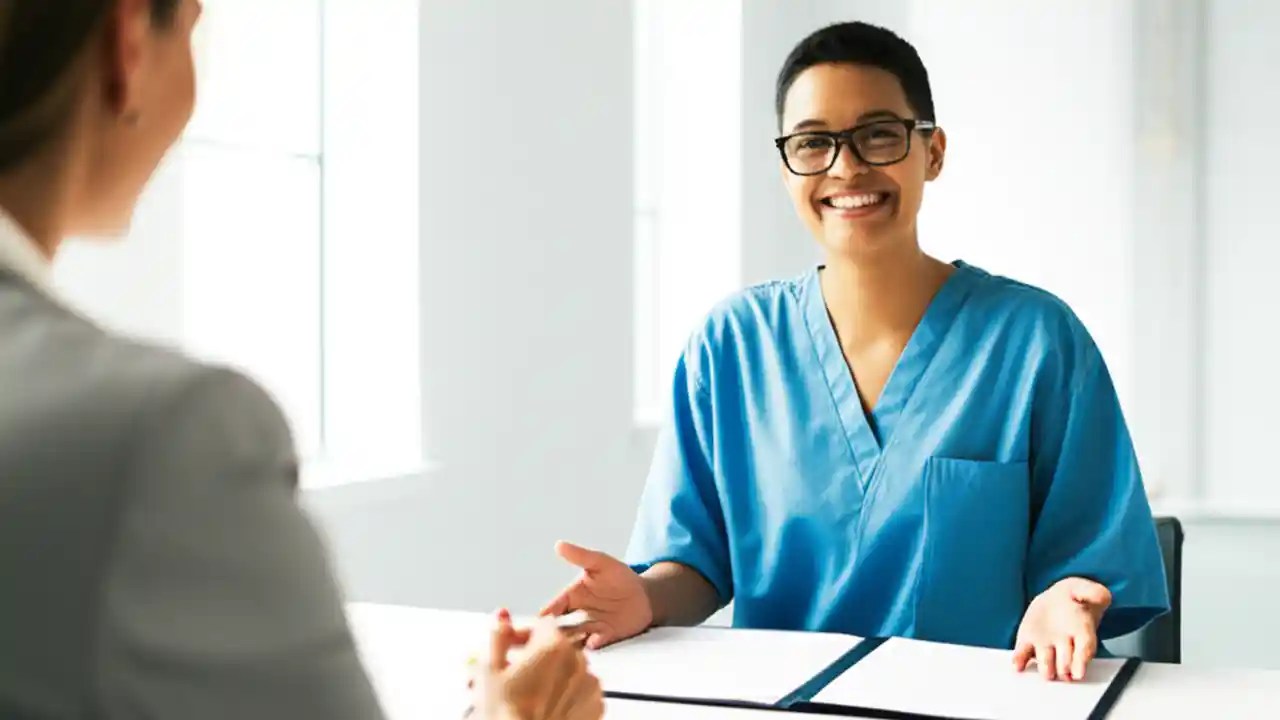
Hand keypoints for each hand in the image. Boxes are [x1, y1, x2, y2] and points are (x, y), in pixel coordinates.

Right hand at [472, 609, 603, 719]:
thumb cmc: (508, 714)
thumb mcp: (489, 669)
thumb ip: (498, 636)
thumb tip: (501, 617)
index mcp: (554, 646)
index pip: (541, 624)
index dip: (522, 634)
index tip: (511, 646)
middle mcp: (578, 662)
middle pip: (556, 647)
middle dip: (535, 656)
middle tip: (514, 675)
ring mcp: (589, 686)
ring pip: (569, 670)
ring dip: (552, 675)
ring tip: (529, 694)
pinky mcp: (595, 708)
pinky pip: (581, 692)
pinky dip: (567, 695)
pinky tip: (547, 705)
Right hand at [540, 541, 653, 648]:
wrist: (644, 594)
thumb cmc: (619, 576)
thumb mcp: (600, 563)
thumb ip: (581, 556)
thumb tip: (559, 545)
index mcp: (571, 597)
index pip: (553, 608)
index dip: (546, 615)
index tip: (541, 621)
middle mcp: (578, 615)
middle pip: (560, 628)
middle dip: (554, 634)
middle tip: (551, 638)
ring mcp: (591, 627)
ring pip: (575, 639)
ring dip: (570, 643)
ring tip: (568, 643)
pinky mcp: (606, 636)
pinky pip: (596, 643)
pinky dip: (592, 643)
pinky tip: (592, 641)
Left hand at [1013, 577, 1111, 681]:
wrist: (1054, 601)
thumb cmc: (1073, 599)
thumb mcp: (1085, 590)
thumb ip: (1094, 592)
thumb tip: (1102, 595)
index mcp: (1082, 632)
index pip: (1085, 649)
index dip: (1082, 661)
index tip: (1079, 672)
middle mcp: (1064, 645)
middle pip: (1065, 662)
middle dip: (1064, 668)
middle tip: (1063, 672)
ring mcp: (1045, 645)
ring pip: (1046, 662)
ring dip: (1045, 667)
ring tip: (1046, 671)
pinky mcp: (1028, 642)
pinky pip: (1023, 653)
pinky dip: (1020, 660)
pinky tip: (1018, 664)